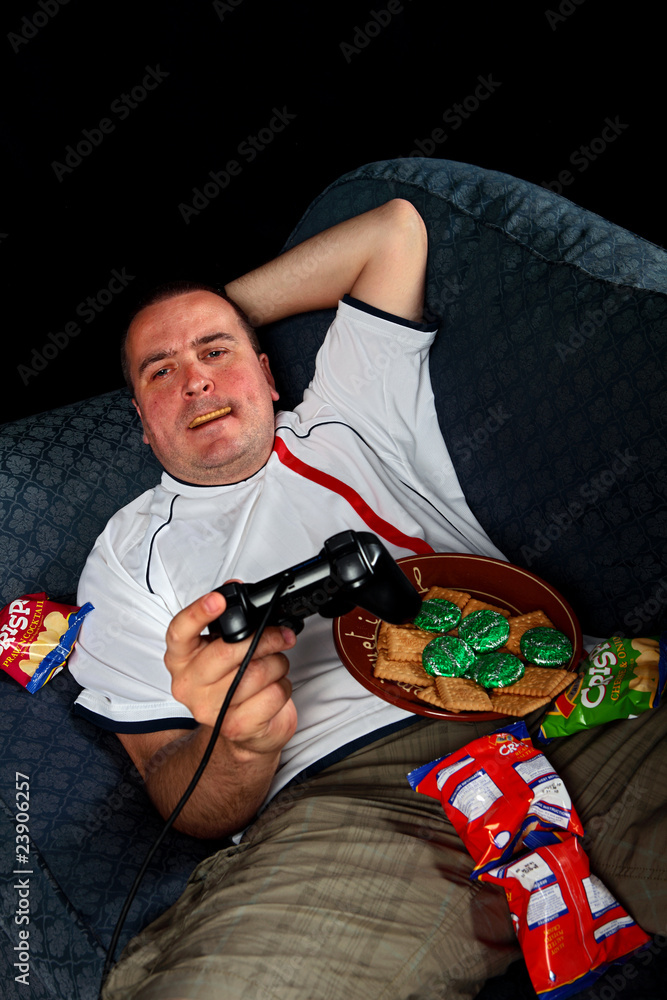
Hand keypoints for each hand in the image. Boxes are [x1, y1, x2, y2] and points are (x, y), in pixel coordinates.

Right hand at [165, 590, 297, 757]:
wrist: (241, 734)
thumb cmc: (232, 683)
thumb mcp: (223, 648)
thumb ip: (228, 619)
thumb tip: (234, 588)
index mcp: (181, 659)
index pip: (179, 632)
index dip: (198, 613)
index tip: (218, 600)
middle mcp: (189, 684)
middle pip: (228, 651)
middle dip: (265, 639)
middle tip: (282, 635)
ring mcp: (209, 709)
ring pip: (256, 673)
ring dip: (278, 664)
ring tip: (275, 666)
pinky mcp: (235, 727)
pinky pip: (271, 695)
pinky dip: (283, 687)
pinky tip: (275, 688)